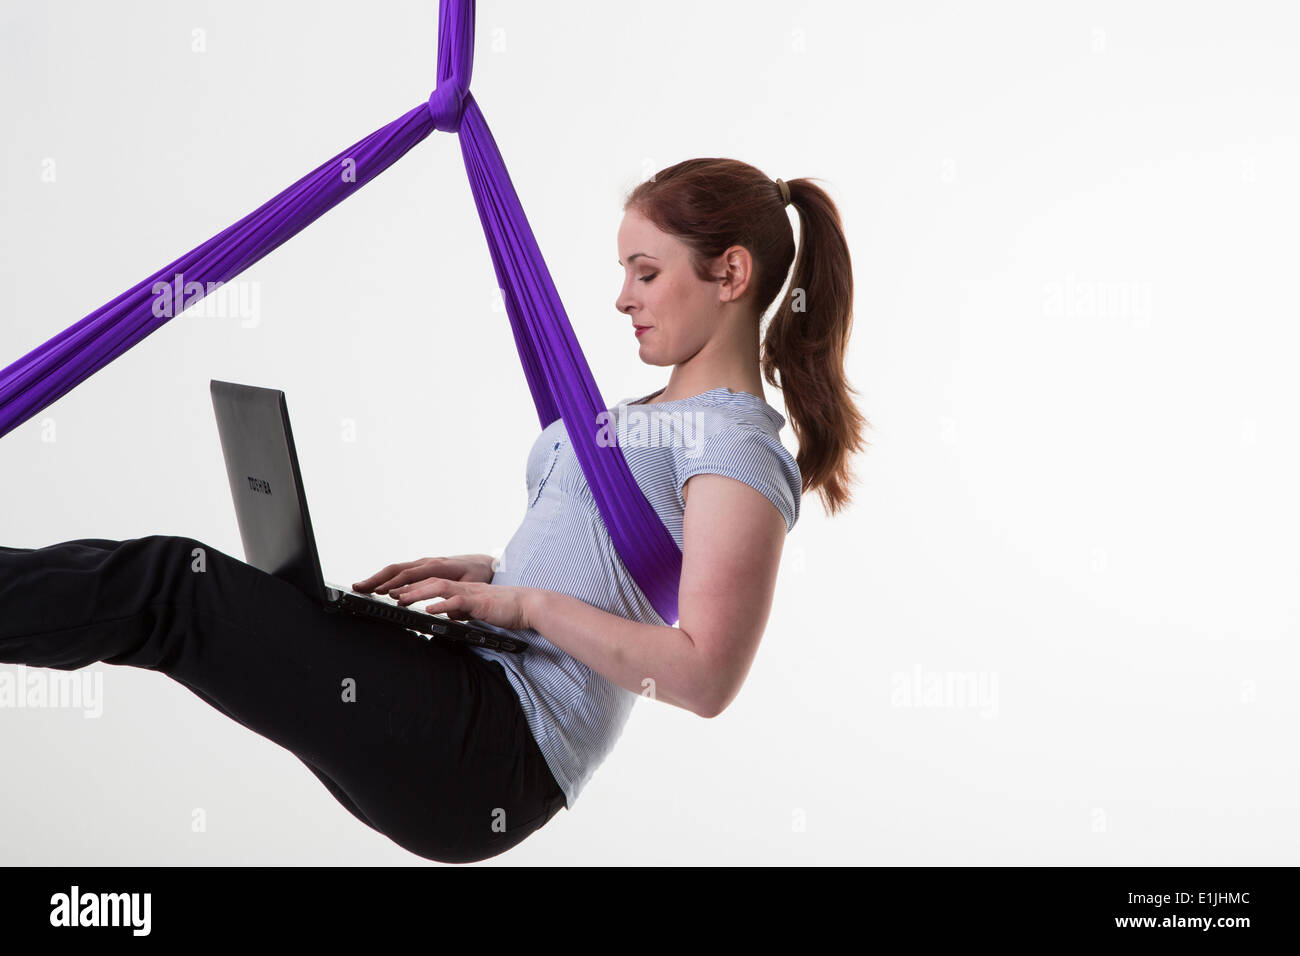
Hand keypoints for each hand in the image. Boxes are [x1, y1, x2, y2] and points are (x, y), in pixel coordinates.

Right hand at [352, 555, 494, 593]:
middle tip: (359, 587)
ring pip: (396, 569)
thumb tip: (449, 612)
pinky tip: (377, 587)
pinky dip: (387, 578)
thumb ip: (459, 596)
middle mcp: (427, 562)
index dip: (396, 584)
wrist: (484, 562)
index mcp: (437, 566)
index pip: (411, 574)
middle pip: (397, 569)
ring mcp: (423, 563)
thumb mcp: (471, 584)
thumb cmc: (477, 573)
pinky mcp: (422, 567)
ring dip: (378, 578)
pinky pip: (401, 570)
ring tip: (361, 587)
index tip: (383, 593)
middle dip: (377, 578)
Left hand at [390, 578, 538, 631]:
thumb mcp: (478, 610)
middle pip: (431, 581)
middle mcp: (464, 586)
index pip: (433, 584)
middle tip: (388, 592)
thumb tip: (449, 616)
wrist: (529, 605)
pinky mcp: (480, 602)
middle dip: (408, 586)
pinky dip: (442, 604)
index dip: (414, 587)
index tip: (396, 593)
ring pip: (440, 587)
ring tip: (401, 598)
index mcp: (463, 588)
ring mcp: (471, 592)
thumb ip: (463, 611)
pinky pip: (458, 601)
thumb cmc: (506, 609)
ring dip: (418, 592)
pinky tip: (429, 609)